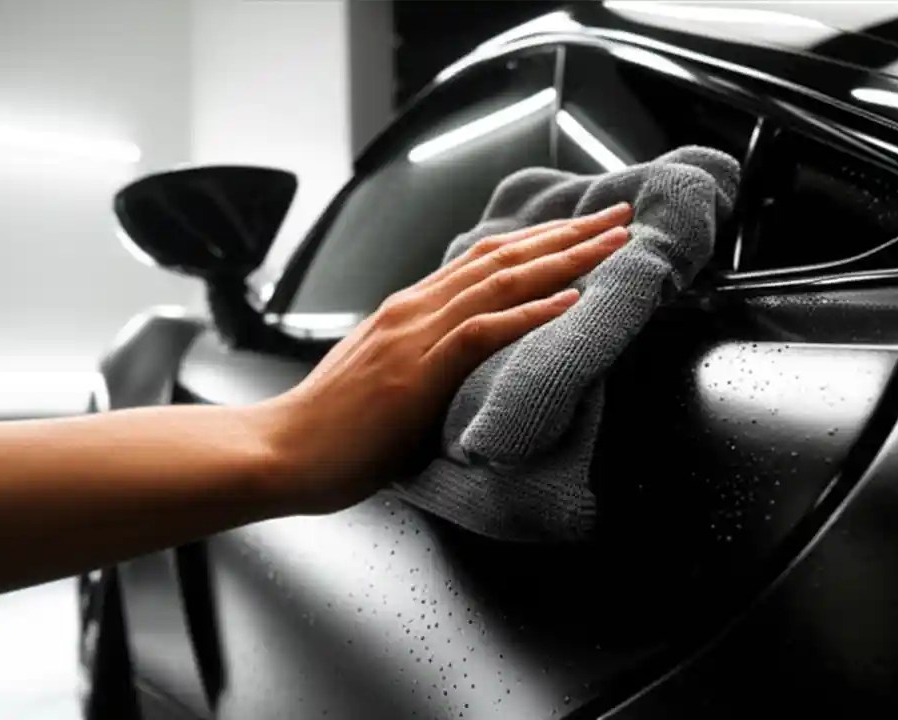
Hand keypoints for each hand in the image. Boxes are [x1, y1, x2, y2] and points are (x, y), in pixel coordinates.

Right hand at [255, 202, 633, 513]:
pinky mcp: (416, 372)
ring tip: (611, 245)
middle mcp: (414, 309)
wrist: (281, 451)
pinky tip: (571, 300)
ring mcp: (414, 335)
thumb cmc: (330, 428)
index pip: (483, 259)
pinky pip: (482, 332)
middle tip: (616, 218)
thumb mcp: (383, 379)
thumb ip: (420, 361)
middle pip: (503, 257)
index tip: (580, 229)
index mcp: (408, 311)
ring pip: (501, 281)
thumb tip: (458, 368)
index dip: (537, 240)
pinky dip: (531, 313)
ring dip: (564, 259)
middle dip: (566, 234)